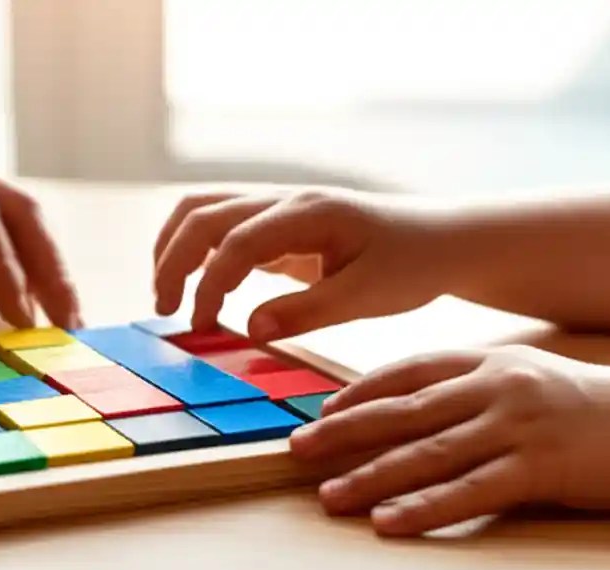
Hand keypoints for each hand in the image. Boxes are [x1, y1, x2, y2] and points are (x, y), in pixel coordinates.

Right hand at [152, 187, 464, 339]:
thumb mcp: (369, 296)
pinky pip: (222, 228)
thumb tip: (249, 330)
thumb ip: (308, 312)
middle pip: (202, 213)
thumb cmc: (414, 265)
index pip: (236, 241)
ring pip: (204, 211)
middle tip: (165, 312)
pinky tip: (199, 291)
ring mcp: (279, 208)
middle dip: (172, 260)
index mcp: (309, 212)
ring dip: (175, 249)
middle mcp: (286, 200)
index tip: (203, 328)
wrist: (443, 240)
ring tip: (168, 299)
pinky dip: (198, 254)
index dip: (209, 285)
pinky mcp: (279, 225)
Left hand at [290, 346, 609, 535]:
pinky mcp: (536, 469)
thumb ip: (467, 383)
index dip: (358, 393)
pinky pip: (467, 492)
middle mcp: (493, 388)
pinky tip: (387, 521)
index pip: (406, 371)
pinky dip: (422, 508)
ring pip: (425, 454)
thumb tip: (407, 402)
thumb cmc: (583, 403)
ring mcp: (514, 427)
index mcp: (485, 362)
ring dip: (369, 477)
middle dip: (344, 433)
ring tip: (329, 497)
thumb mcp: (522, 374)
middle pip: (402, 412)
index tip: (319, 413)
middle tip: (297, 449)